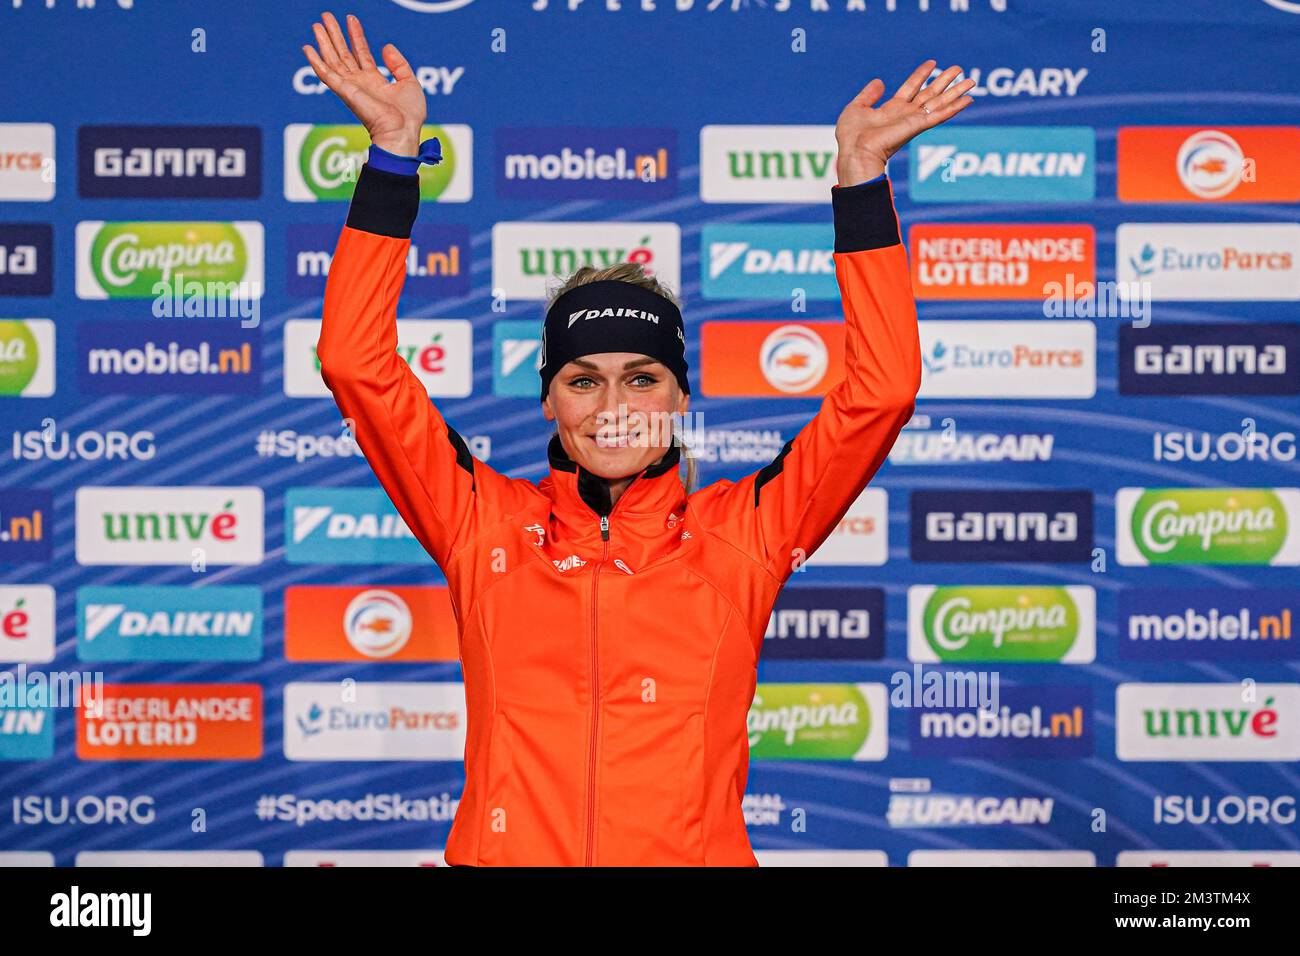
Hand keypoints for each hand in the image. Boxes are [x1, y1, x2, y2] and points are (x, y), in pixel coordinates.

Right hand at [302, 11, 426, 155]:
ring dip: (324, 42)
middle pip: (343, 54)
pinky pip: (326, 74)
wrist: (402, 131)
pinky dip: (316, 62)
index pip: (362, 53)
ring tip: (317, 24)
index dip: (356, 35)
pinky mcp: (345, 91)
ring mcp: (351, 87)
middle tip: (326, 16)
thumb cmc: (408, 115)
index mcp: (375, 82)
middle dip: (335, 34)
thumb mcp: (409, 82)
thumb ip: (398, 63)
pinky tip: (307, 49)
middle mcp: (360, 84)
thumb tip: (385, 46)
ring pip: (333, 60)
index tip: (351, 19)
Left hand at [834, 60, 975, 185]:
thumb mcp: (856, 108)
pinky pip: (940, 115)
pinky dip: (955, 107)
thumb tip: (880, 82)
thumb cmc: (851, 136)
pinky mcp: (918, 126)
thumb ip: (869, 95)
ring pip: (939, 103)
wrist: (855, 151)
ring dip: (956, 92)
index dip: (921, 75)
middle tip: (959, 68)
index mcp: (891, 110)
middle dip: (944, 81)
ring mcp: (913, 121)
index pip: (911, 88)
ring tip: (971, 81)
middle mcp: (905, 115)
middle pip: (930, 94)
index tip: (932, 63)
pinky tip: (968, 100)